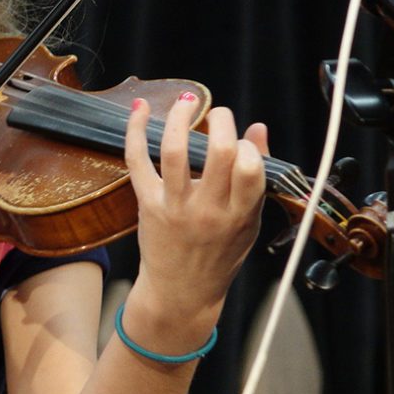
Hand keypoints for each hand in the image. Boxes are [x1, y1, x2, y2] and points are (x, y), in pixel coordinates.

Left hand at [121, 92, 268, 351]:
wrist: (181, 292)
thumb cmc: (219, 254)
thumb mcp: (248, 222)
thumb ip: (255, 177)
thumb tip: (258, 128)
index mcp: (239, 214)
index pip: (250, 168)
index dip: (247, 145)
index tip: (242, 141)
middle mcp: (208, 210)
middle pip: (218, 152)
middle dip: (221, 121)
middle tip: (219, 114)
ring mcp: (175, 206)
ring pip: (175, 150)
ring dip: (179, 117)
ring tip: (185, 101)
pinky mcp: (147, 204)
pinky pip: (137, 160)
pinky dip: (135, 130)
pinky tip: (140, 108)